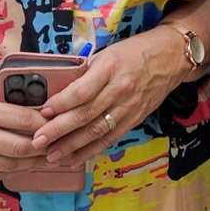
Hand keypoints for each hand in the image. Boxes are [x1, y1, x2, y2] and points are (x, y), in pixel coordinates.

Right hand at [0, 81, 46, 181]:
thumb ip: (9, 105)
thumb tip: (41, 113)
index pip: (22, 120)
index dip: (44, 124)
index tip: (56, 124)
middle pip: (20, 148)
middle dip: (43, 148)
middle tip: (57, 146)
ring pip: (10, 166)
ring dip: (32, 163)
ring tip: (46, 158)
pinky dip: (13, 170)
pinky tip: (24, 165)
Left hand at [27, 28, 189, 166]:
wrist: (171, 58)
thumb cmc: (134, 51)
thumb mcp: (108, 53)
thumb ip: (86, 73)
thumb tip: (58, 90)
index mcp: (109, 67)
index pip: (81, 91)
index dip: (61, 103)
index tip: (43, 112)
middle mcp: (119, 89)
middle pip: (86, 114)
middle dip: (59, 130)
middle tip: (38, 141)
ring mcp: (129, 107)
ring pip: (97, 131)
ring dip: (72, 146)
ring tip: (52, 155)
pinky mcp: (135, 119)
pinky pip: (111, 138)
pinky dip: (92, 150)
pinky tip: (76, 158)